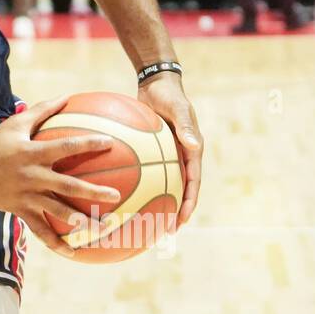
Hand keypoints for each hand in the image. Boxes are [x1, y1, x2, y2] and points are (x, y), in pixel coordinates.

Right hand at [0, 96, 121, 256]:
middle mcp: (33, 176)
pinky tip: (74, 253)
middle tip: (115, 196)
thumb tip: (67, 96)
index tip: (110, 143)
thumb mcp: (16, 123)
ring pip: (57, 212)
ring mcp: (27, 196)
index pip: (66, 147)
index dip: (88, 143)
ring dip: (80, 221)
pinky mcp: (20, 210)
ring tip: (101, 229)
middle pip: (68, 185)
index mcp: (34, 153)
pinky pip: (40, 231)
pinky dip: (56, 243)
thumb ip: (42, 110)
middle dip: (93, 191)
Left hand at [137, 73, 203, 227]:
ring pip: (163, 183)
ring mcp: (168, 154)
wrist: (157, 82)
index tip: (181, 220)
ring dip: (157, 201)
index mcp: (192, 151)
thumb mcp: (178, 108)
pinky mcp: (154, 150)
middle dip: (174, 211)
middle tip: (165, 231)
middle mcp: (182, 156)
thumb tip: (195, 146)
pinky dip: (136, 182)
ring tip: (144, 219)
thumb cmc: (169, 94)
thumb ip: (184, 126)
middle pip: (180, 190)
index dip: (188, 203)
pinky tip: (119, 192)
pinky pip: (146, 170)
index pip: (193, 183)